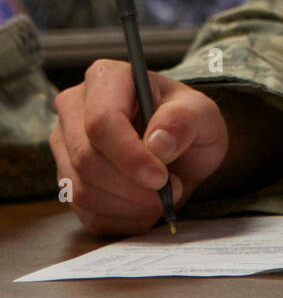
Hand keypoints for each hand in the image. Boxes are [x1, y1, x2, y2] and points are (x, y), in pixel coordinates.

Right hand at [50, 59, 228, 236]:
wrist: (183, 150)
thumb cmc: (187, 123)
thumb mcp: (202, 114)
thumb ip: (186, 119)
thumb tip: (159, 142)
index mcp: (107, 79)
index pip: (101, 121)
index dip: (128, 155)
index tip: (160, 177)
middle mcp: (75, 109)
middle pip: (86, 158)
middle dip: (131, 186)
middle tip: (169, 190)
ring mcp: (66, 146)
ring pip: (82, 190)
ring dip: (129, 205)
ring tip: (161, 197)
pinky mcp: (68, 181)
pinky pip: (86, 213)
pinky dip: (122, 218)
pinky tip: (145, 207)